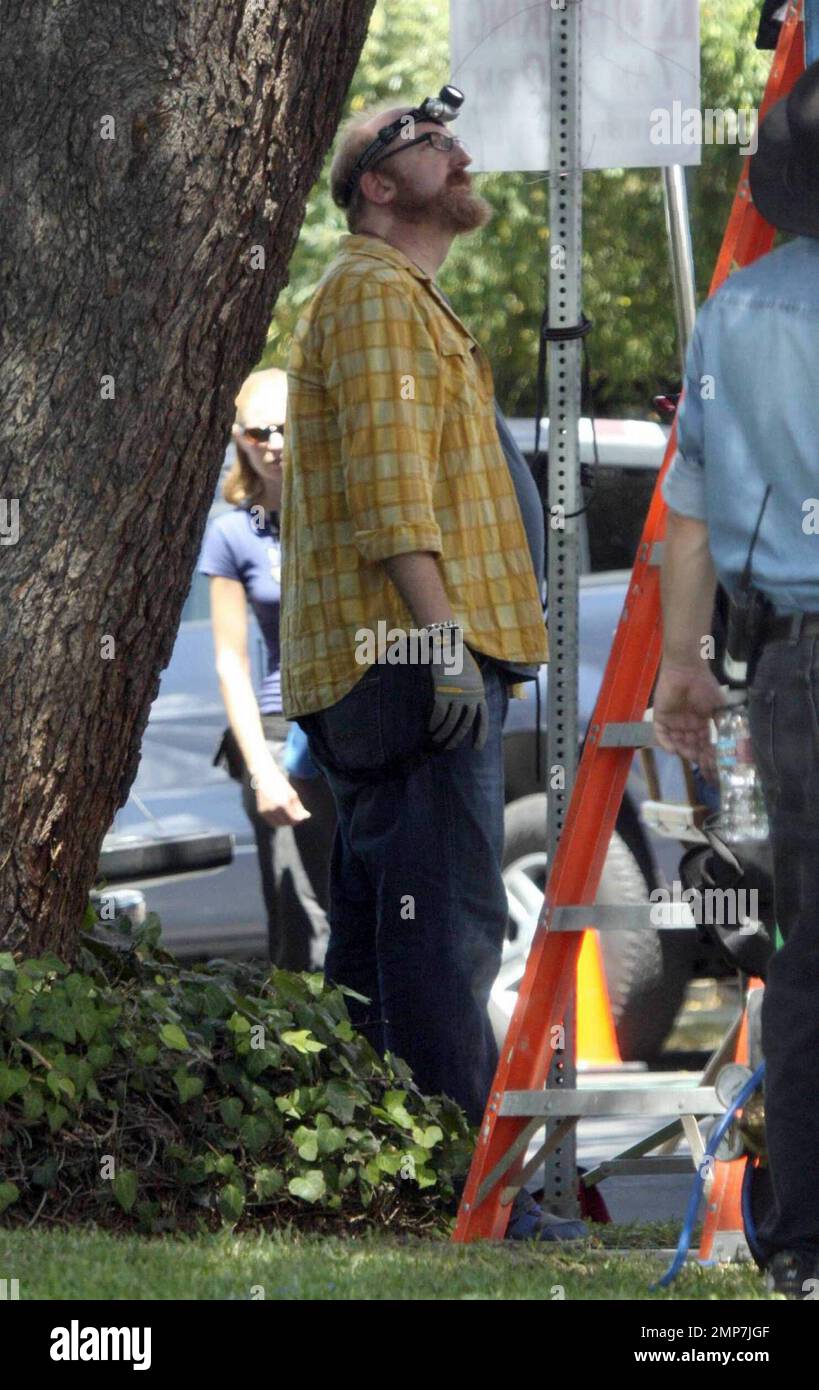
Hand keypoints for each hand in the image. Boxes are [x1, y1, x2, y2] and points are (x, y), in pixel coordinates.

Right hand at [252, 761, 310, 827]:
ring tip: (289, 815)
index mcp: (283, 804)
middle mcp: (273, 810)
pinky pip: (271, 822)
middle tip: (297, 816)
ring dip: (285, 822)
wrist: (265, 778)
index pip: (294, 819)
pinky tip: (281, 815)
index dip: (300, 819)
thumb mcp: (293, 795)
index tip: (302, 816)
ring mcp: (266, 812)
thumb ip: (300, 807)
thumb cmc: (281, 785)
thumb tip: (307, 816)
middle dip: (293, 821)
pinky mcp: (261, 812)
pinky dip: (277, 821)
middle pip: (286, 823)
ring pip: (278, 825)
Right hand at [427, 634, 487, 750]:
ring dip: (443, 734)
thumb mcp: (473, 676)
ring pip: (450, 722)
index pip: (483, 718)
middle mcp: (470, 697)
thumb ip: (472, 691)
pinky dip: (434, 723)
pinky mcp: (443, 693)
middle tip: (449, 748)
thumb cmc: (460, 660)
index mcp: (479, 694)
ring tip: (436, 740)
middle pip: (465, 724)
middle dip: (457, 738)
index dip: (480, 734)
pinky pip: (438, 714)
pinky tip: (430, 727)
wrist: (450, 646)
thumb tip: (470, 705)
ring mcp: (457, 696)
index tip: (477, 747)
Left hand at [653, 661, 723, 776]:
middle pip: (690, 746)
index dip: (708, 755)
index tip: (714, 767)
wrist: (687, 670)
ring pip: (677, 742)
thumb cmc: (704, 686)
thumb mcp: (718, 706)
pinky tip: (673, 750)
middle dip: (697, 757)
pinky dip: (666, 743)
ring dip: (683, 751)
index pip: (704, 744)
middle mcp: (687, 725)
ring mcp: (673, 722)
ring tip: (691, 758)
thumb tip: (729, 742)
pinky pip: (661, 734)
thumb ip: (721, 723)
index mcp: (701, 722)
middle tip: (703, 767)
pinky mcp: (660, 716)